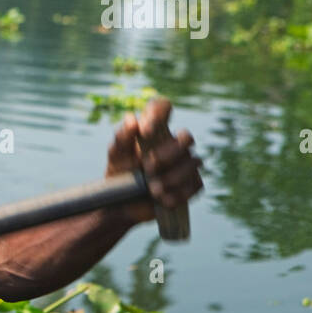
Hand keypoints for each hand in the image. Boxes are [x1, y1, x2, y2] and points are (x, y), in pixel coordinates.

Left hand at [105, 98, 203, 226]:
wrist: (124, 205)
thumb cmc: (120, 174)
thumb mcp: (116, 157)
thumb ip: (121, 138)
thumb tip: (132, 119)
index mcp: (154, 131)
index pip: (163, 107)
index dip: (159, 114)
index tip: (146, 133)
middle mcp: (173, 144)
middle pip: (186, 137)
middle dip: (168, 153)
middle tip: (148, 167)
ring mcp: (186, 163)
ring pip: (193, 162)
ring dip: (173, 177)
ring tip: (153, 190)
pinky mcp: (192, 183)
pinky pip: (196, 184)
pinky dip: (180, 193)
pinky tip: (164, 200)